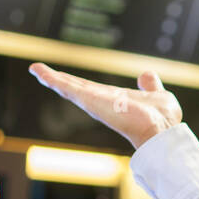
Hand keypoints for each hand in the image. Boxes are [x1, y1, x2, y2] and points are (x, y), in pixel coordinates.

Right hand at [29, 62, 182, 149]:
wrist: (162, 129)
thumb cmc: (162, 118)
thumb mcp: (157, 94)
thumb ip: (150, 86)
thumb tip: (146, 75)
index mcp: (115, 100)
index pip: (92, 90)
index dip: (78, 83)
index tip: (64, 77)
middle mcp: (102, 102)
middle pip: (76, 88)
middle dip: (58, 80)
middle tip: (39, 70)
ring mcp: (95, 102)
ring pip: (68, 88)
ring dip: (51, 78)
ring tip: (36, 69)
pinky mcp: (90, 100)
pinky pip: (67, 87)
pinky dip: (52, 79)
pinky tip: (39, 71)